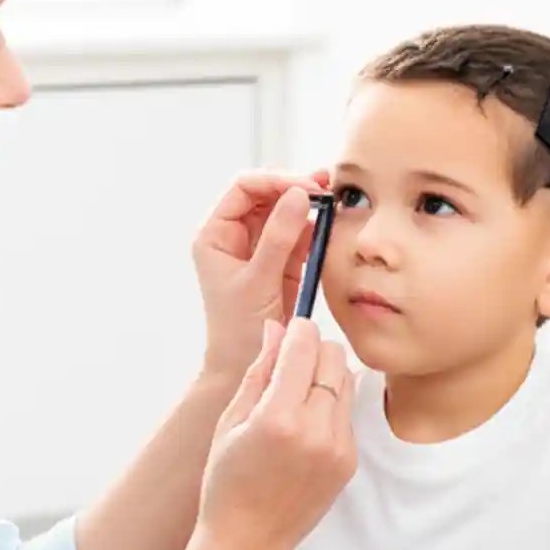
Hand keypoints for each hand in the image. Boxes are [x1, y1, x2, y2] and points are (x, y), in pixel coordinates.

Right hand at [189, 318, 356, 549]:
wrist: (248, 539)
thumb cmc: (227, 482)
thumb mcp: (231, 420)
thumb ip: (258, 370)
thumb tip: (275, 328)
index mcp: (278, 418)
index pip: (304, 346)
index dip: (297, 329)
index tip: (289, 328)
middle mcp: (315, 431)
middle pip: (334, 356)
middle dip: (313, 349)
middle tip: (290, 362)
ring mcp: (338, 448)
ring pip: (347, 380)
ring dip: (325, 375)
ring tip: (295, 394)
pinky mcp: (349, 461)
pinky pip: (348, 411)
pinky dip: (331, 404)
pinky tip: (306, 421)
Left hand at [193, 170, 329, 378]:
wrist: (245, 367)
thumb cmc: (238, 330)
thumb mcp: (258, 281)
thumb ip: (278, 238)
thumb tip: (299, 195)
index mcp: (215, 234)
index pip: (244, 189)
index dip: (275, 181)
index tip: (306, 188)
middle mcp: (235, 235)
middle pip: (267, 193)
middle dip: (295, 188)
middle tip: (326, 188)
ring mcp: (260, 247)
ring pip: (286, 210)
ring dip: (309, 205)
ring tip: (334, 200)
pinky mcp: (283, 261)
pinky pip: (300, 233)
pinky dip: (317, 227)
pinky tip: (333, 223)